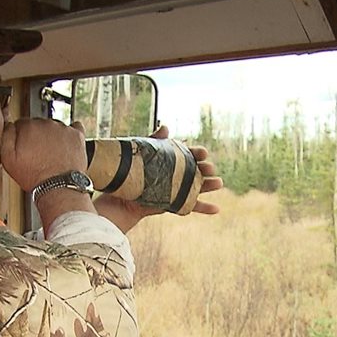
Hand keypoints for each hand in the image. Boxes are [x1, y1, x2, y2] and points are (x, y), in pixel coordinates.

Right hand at [0, 118, 87, 190]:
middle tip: (37, 153)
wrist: (58, 186)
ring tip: (51, 153)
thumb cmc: (33, 176)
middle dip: (37, 136)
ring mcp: (63, 128)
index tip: (24, 146)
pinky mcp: (77, 135)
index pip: (22, 123)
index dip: (21, 136)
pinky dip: (70, 135)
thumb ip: (6, 136)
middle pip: (39, 124)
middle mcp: (47, 124)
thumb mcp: (7, 158)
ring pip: (55, 127)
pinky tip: (66, 144)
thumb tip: (9, 125)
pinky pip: (74, 128)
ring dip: (52, 136)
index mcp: (29, 127)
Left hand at [94, 125, 223, 232]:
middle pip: (196, 169)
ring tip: (219, 183)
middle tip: (209, 168)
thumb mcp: (140, 152)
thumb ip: (153, 140)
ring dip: (209, 185)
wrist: (118, 198)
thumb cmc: (127, 173)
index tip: (203, 152)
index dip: (197, 152)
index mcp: (170, 159)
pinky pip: (191, 206)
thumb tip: (166, 127)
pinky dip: (204, 208)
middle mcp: (176, 173)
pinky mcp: (174, 204)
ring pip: (197, 187)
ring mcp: (176, 189)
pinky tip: (217, 209)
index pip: (187, 153)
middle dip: (205, 168)